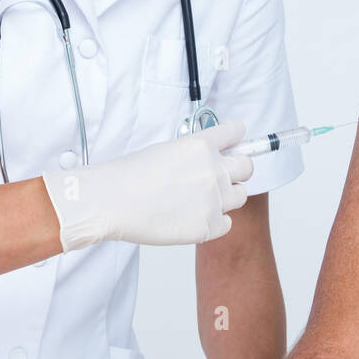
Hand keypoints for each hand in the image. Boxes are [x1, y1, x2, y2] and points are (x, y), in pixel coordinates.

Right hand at [40, 120, 253, 251]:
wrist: (110, 203)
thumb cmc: (129, 176)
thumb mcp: (167, 150)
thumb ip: (195, 153)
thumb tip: (210, 158)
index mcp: (202, 145)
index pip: (237, 132)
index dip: (235, 138)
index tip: (233, 144)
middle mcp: (213, 169)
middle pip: (248, 166)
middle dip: (236, 171)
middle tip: (218, 178)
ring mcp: (213, 199)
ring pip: (241, 195)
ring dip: (226, 197)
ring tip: (201, 201)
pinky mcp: (209, 226)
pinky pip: (227, 223)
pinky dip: (214, 222)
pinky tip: (192, 218)